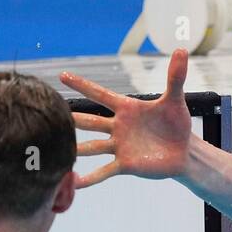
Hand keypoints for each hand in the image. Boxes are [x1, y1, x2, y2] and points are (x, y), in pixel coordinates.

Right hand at [60, 49, 192, 185]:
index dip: (82, 85)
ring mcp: (119, 146)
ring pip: (91, 147)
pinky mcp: (125, 164)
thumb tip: (181, 50)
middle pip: (89, 121)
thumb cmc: (177, 124)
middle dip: (71, 118)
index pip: (100, 94)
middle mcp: (118, 126)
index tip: (62, 75)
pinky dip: (89, 178)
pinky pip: (104, 171)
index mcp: (126, 108)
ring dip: (74, 149)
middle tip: (48, 114)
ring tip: (53, 151)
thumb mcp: (175, 100)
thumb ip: (175, 77)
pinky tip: (73, 182)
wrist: (184, 152)